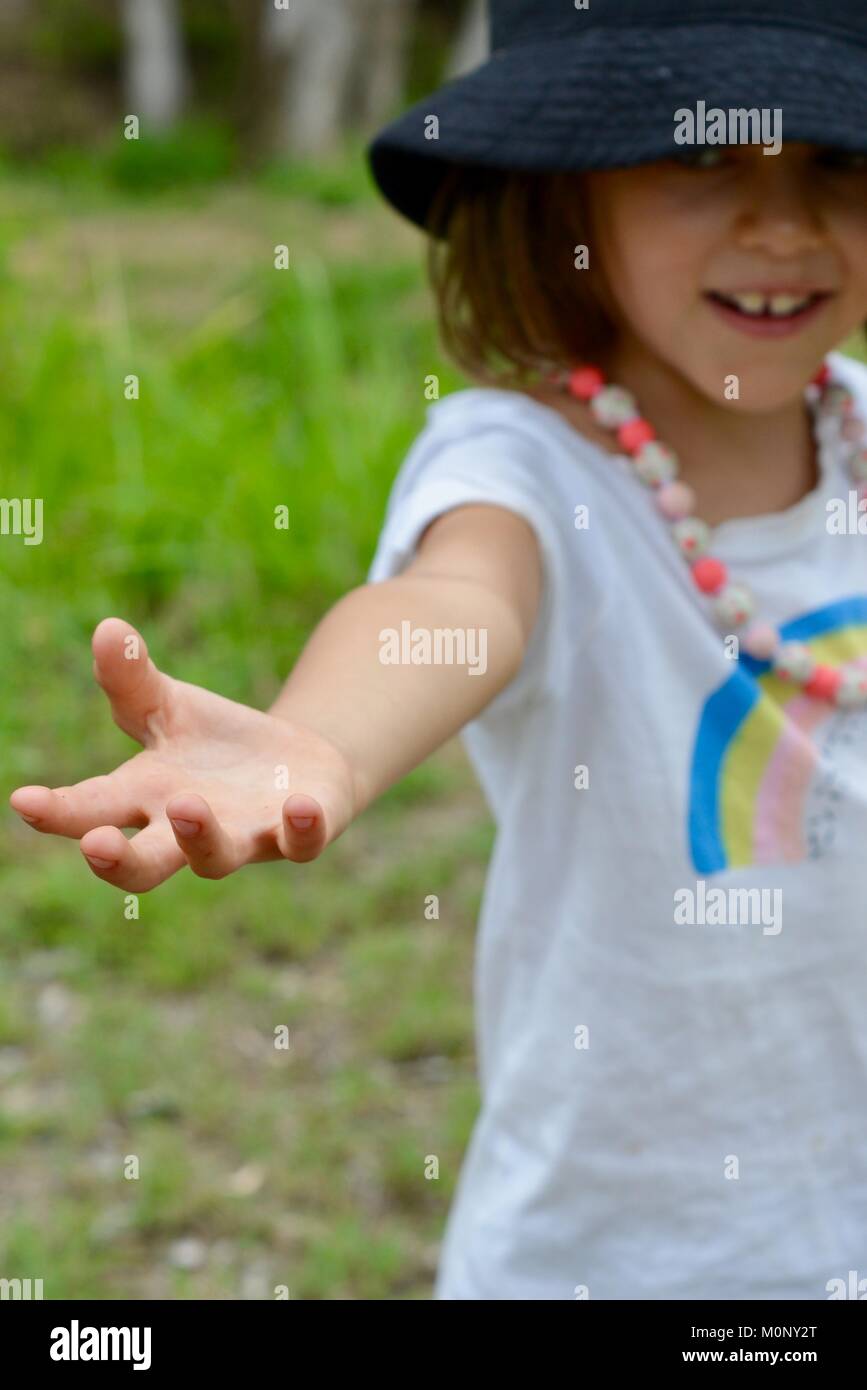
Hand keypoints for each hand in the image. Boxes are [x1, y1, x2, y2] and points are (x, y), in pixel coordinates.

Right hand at [9, 618, 357, 891]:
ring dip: (199, 836)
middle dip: (120, 861)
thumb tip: (108, 630)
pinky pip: (301, 841)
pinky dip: (299, 827)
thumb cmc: (215, 745)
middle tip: (95, 846)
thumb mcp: (169, 707)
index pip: (91, 809)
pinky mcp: (301, 833)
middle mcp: (187, 831)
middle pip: (146, 864)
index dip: (57, 811)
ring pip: (216, 858)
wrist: (297, 766)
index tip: (25, 801)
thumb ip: (132, 680)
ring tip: (185, 805)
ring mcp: (245, 837)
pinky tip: (297, 803)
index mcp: (144, 798)